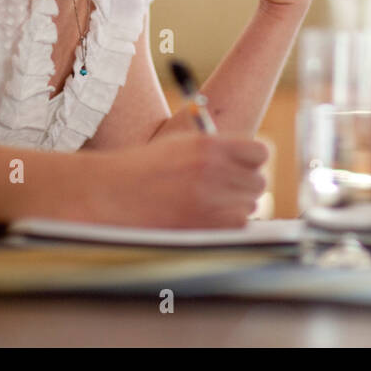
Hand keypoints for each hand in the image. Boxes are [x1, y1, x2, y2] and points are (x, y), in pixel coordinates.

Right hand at [76, 134, 269, 228]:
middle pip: (258, 182)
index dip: (252, 162)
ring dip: (236, 206)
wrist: (111, 195)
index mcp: (209, 145)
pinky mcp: (206, 225)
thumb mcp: (181, 145)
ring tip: (208, 205)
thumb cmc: (144, 169)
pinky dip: (227, 224)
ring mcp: (211, 199)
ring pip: (250, 205)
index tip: (241, 168)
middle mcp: (214, 170)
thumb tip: (250, 163)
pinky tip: (206, 219)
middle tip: (224, 191)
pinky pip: (238, 225)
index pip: (259, 153)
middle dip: (244, 186)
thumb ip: (217, 151)